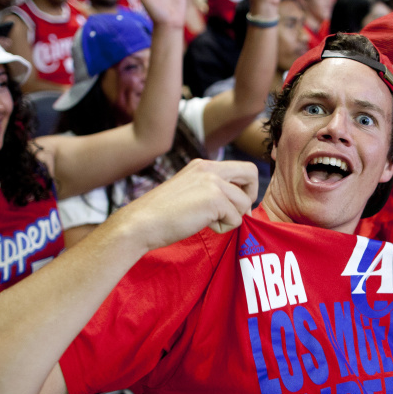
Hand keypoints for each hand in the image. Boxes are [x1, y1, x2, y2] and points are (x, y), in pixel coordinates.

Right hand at [122, 159, 256, 251]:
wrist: (140, 223)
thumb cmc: (162, 215)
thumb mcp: (189, 191)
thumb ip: (211, 190)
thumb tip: (240, 203)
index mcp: (203, 165)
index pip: (242, 168)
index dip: (245, 188)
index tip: (234, 205)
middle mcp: (209, 168)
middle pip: (251, 173)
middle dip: (249, 197)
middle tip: (234, 213)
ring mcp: (213, 182)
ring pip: (245, 203)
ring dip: (230, 218)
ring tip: (206, 221)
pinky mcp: (214, 199)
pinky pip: (236, 219)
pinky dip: (222, 228)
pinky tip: (201, 225)